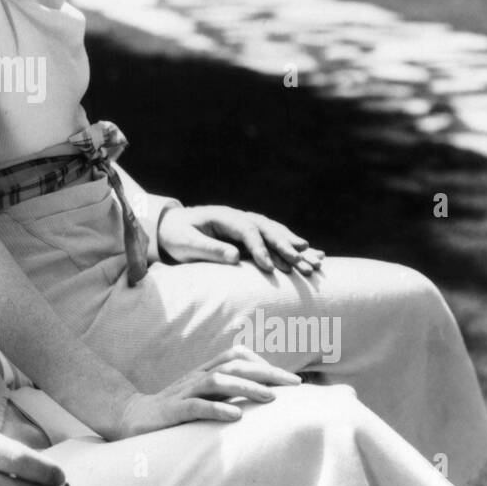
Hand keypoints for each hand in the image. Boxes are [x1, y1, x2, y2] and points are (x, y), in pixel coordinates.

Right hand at [115, 350, 301, 437]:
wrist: (130, 419)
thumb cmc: (172, 412)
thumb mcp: (202, 398)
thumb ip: (224, 394)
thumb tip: (261, 396)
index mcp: (203, 373)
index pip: (236, 356)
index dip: (263, 362)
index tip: (290, 379)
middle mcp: (195, 378)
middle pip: (233, 364)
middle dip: (266, 372)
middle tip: (295, 383)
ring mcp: (182, 393)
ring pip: (217, 380)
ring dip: (246, 386)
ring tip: (272, 397)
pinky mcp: (171, 412)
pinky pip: (195, 407)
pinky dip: (217, 408)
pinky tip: (236, 415)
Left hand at [157, 204, 324, 276]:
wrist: (171, 227)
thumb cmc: (177, 236)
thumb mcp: (185, 243)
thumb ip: (208, 249)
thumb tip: (234, 256)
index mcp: (224, 217)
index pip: (247, 230)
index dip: (259, 248)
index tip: (269, 267)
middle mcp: (240, 217)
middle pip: (267, 229)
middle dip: (285, 247)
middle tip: (301, 264)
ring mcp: (247, 223)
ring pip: (276, 233)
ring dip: (295, 246)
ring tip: (315, 259)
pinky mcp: (251, 234)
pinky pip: (275, 238)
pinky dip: (293, 246)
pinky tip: (313, 253)